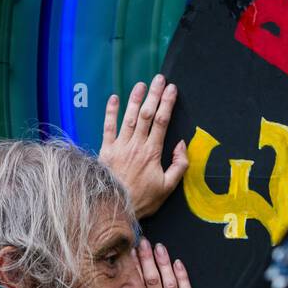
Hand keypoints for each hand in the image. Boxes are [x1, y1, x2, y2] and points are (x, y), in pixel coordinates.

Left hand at [98, 76, 188, 218]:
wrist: (115, 209)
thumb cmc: (142, 200)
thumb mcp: (168, 188)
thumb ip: (179, 165)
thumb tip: (180, 145)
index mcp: (152, 153)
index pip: (162, 122)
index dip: (168, 103)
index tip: (172, 89)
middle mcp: (136, 146)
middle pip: (147, 114)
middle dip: (154, 95)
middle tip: (159, 79)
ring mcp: (119, 146)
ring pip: (129, 118)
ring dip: (135, 99)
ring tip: (141, 84)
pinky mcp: (106, 151)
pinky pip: (108, 128)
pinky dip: (110, 112)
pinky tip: (114, 98)